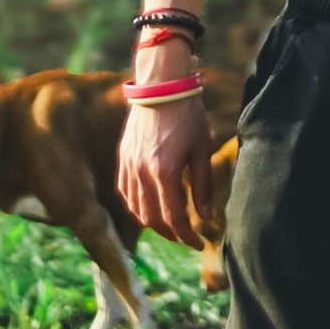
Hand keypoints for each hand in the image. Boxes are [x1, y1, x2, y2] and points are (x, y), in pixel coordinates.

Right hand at [115, 88, 218, 244]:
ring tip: (170, 226)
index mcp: (165, 172)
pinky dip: (136, 206)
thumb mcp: (201, 149)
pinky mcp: (123, 158)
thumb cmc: (187, 115)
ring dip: (153, 223)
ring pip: (136, 209)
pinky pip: (125, 192)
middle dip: (170, 233)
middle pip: (152, 219)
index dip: (185, 236)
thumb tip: (206, 217)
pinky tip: (149, 208)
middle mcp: (142, 172)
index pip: (173, 217)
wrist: (161, 85)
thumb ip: (203, 186)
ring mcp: (129, 165)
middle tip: (185, 237)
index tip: (197, 243)